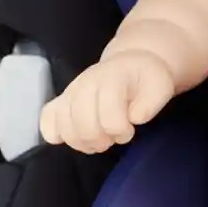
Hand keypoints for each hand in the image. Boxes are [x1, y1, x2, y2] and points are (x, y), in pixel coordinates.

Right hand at [39, 50, 174, 152]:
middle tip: (114, 138)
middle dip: (101, 140)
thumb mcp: (160, 86)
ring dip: (82, 142)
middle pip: (83, 125)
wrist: (130, 64)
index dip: (120, 131)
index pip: (109, 117)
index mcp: (112, 79)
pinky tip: (74, 136)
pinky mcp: (61, 100)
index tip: (130, 130)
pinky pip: (47, 119)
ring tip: (98, 140)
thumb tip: (135, 117)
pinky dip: (56, 133)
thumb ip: (152, 102)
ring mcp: (71, 92)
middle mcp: (86, 84)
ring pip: (63, 126)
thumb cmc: (146, 79)